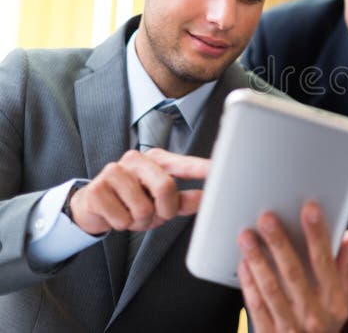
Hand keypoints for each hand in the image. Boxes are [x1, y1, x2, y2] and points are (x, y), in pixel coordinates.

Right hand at [69, 148, 208, 234]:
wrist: (92, 207)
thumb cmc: (131, 202)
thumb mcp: (160, 202)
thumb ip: (183, 200)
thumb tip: (204, 198)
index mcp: (156, 159)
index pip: (184, 164)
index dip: (202, 168)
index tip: (219, 170)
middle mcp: (135, 160)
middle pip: (166, 187)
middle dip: (165, 210)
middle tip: (157, 214)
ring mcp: (113, 172)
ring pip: (143, 208)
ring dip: (141, 221)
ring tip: (132, 214)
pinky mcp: (95, 189)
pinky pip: (122, 219)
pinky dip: (123, 225)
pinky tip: (116, 215)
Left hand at [238, 201, 347, 332]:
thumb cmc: (328, 324)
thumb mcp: (345, 299)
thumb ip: (345, 266)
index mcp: (335, 301)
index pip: (324, 262)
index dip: (317, 234)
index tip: (309, 210)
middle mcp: (314, 314)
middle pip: (294, 273)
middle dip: (279, 242)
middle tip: (267, 218)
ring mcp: (291, 326)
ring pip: (270, 288)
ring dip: (257, 259)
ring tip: (247, 237)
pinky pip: (256, 306)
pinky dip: (249, 283)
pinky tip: (244, 263)